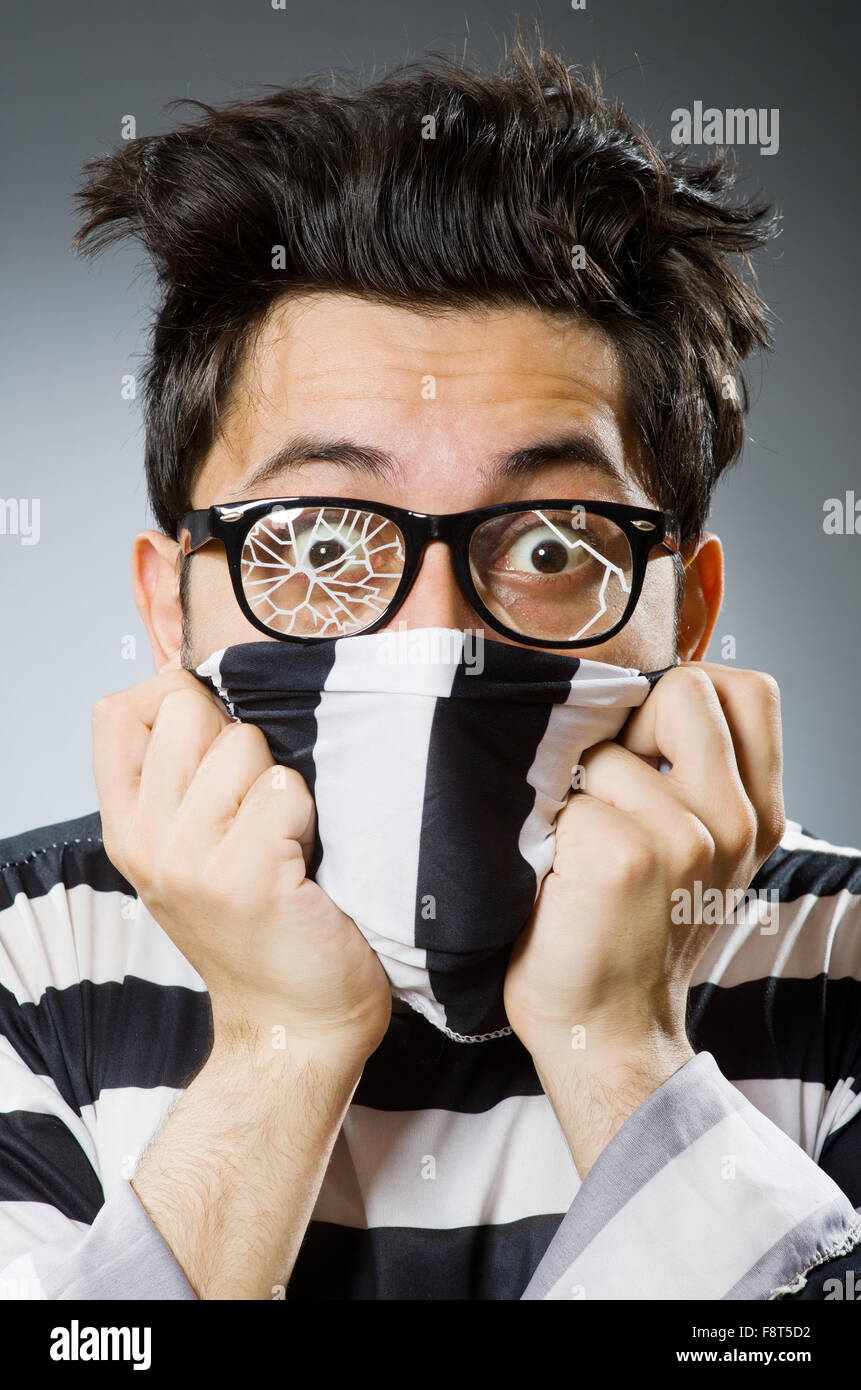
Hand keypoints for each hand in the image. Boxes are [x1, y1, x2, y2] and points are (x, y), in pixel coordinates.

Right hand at [92, 666, 391, 1063]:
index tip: (215, 745)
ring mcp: (190, 860)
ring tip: (282, 843)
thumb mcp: (193, 851)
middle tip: (258, 808)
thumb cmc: (259, 929)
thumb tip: (192, 680)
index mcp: (127, 829)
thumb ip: (183, 776)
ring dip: (280, 784)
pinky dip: (308, 816)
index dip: (175, 699)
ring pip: (245, 745)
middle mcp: (147, 842)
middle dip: (239, 740)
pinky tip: (303, 865)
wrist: (293, 1024)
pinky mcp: (246, 876)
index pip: (117, 711)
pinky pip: (285, 789)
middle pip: (187, 710)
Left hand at [503, 664, 784, 1168]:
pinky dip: (550, 833)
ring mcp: (686, 840)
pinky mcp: (625, 858)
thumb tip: (640, 694)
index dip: (686, 699)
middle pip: (686, 690)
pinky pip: (568, 800)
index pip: (746, 691)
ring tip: (581, 850)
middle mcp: (735, 823)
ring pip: (609, 749)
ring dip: (579, 793)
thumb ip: (696, 776)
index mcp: (755, 816)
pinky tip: (561, 877)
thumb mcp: (696, 854)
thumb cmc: (630, 933)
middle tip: (609, 796)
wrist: (604, 1030)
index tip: (652, 752)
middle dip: (631, 726)